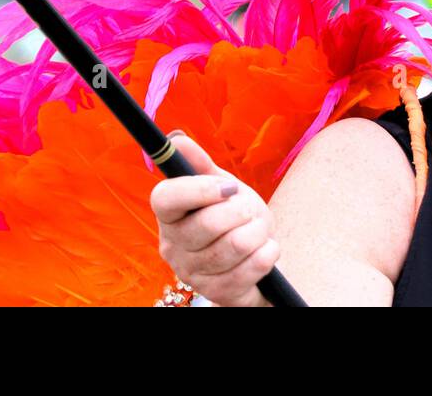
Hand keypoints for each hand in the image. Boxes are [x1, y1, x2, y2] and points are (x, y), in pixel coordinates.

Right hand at [150, 131, 279, 306]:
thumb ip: (200, 164)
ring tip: (259, 228)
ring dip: (257, 232)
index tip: (229, 186)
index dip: (198, 190)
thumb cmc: (231, 217)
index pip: (165, 199)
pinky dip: (266, 254)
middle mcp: (173, 246)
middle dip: (241, 211)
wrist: (251, 256)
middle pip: (205, 225)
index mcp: (169, 215)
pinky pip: (249, 270)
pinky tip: (266, 248)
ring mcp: (192, 273)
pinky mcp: (216, 293)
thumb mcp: (219, 187)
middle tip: (249, 208)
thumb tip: (177, 139)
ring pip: (232, 247)